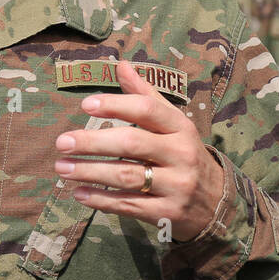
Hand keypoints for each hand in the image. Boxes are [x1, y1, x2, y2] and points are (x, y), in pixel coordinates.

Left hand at [54, 60, 224, 241]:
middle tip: (62, 142)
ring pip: (126, 176)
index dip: (115, 105)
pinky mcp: (166, 213)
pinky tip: (79, 193)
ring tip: (62, 168)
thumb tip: (121, 65)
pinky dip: (101, 199)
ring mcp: (175, 186)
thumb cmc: (184, 153)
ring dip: (90, 171)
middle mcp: (181, 154)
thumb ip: (146, 96)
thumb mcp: (174, 123)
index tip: (85, 105)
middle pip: (132, 143)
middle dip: (93, 142)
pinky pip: (128, 205)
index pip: (147, 110)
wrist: (216, 201)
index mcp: (181, 127)